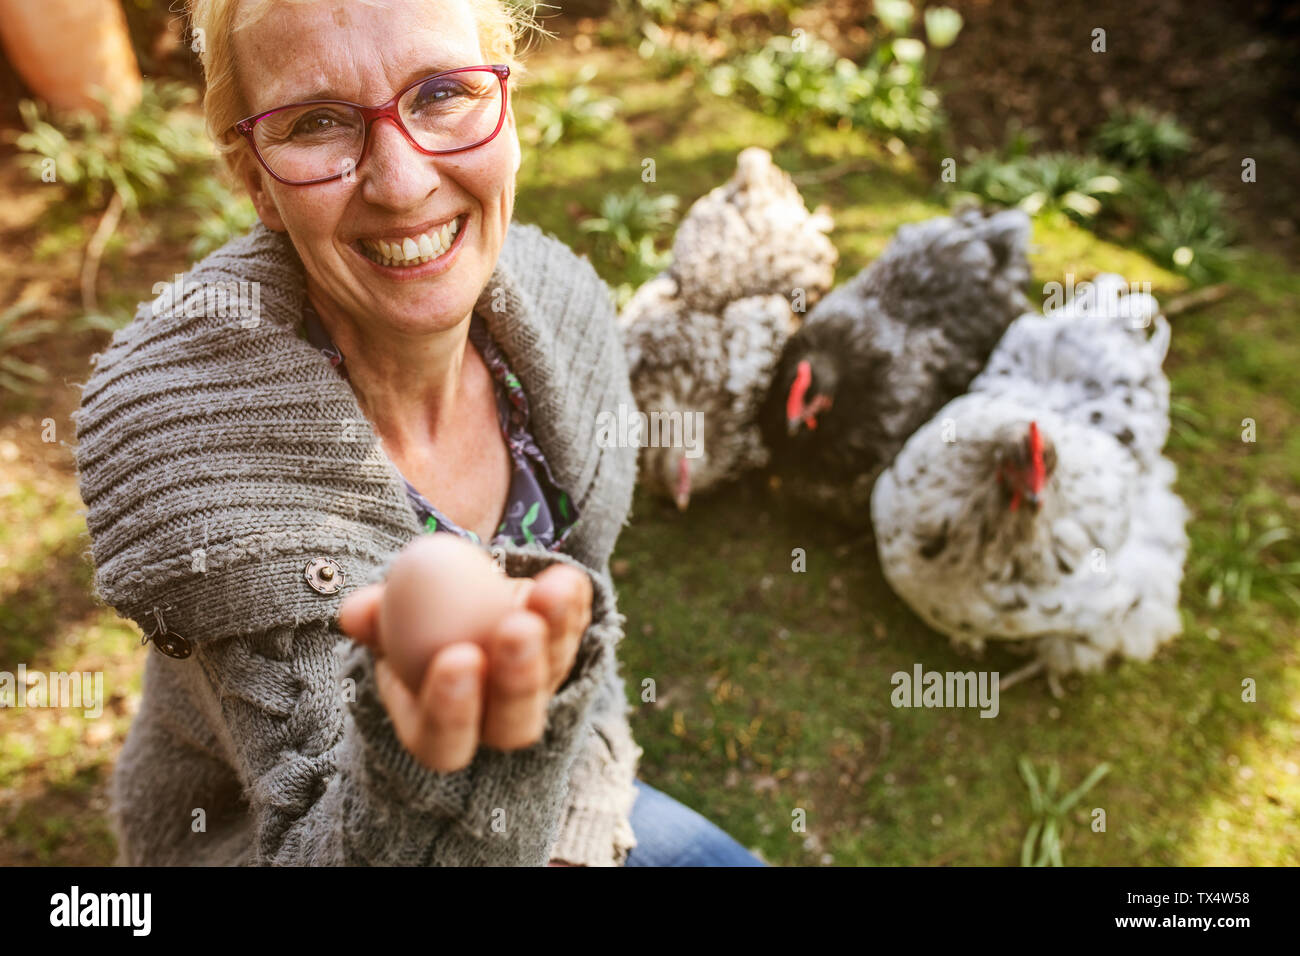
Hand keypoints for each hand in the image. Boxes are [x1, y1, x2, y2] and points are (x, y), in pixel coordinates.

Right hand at [337, 545, 593, 773]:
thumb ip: (370, 617)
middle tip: (516, 628)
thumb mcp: (382, 620)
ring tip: (549, 591)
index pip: (444, 740)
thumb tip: (357, 613)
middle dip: (518, 679)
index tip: (457, 658)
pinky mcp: (563, 650)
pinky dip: (573, 604)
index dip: (452, 711)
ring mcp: (536, 687)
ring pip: (554, 674)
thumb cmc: (403, 623)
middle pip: (515, 723)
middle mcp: (494, 719)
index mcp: (436, 728)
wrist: (448, 599)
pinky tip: (565, 577)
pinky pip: (575, 632)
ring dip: (555, 632)